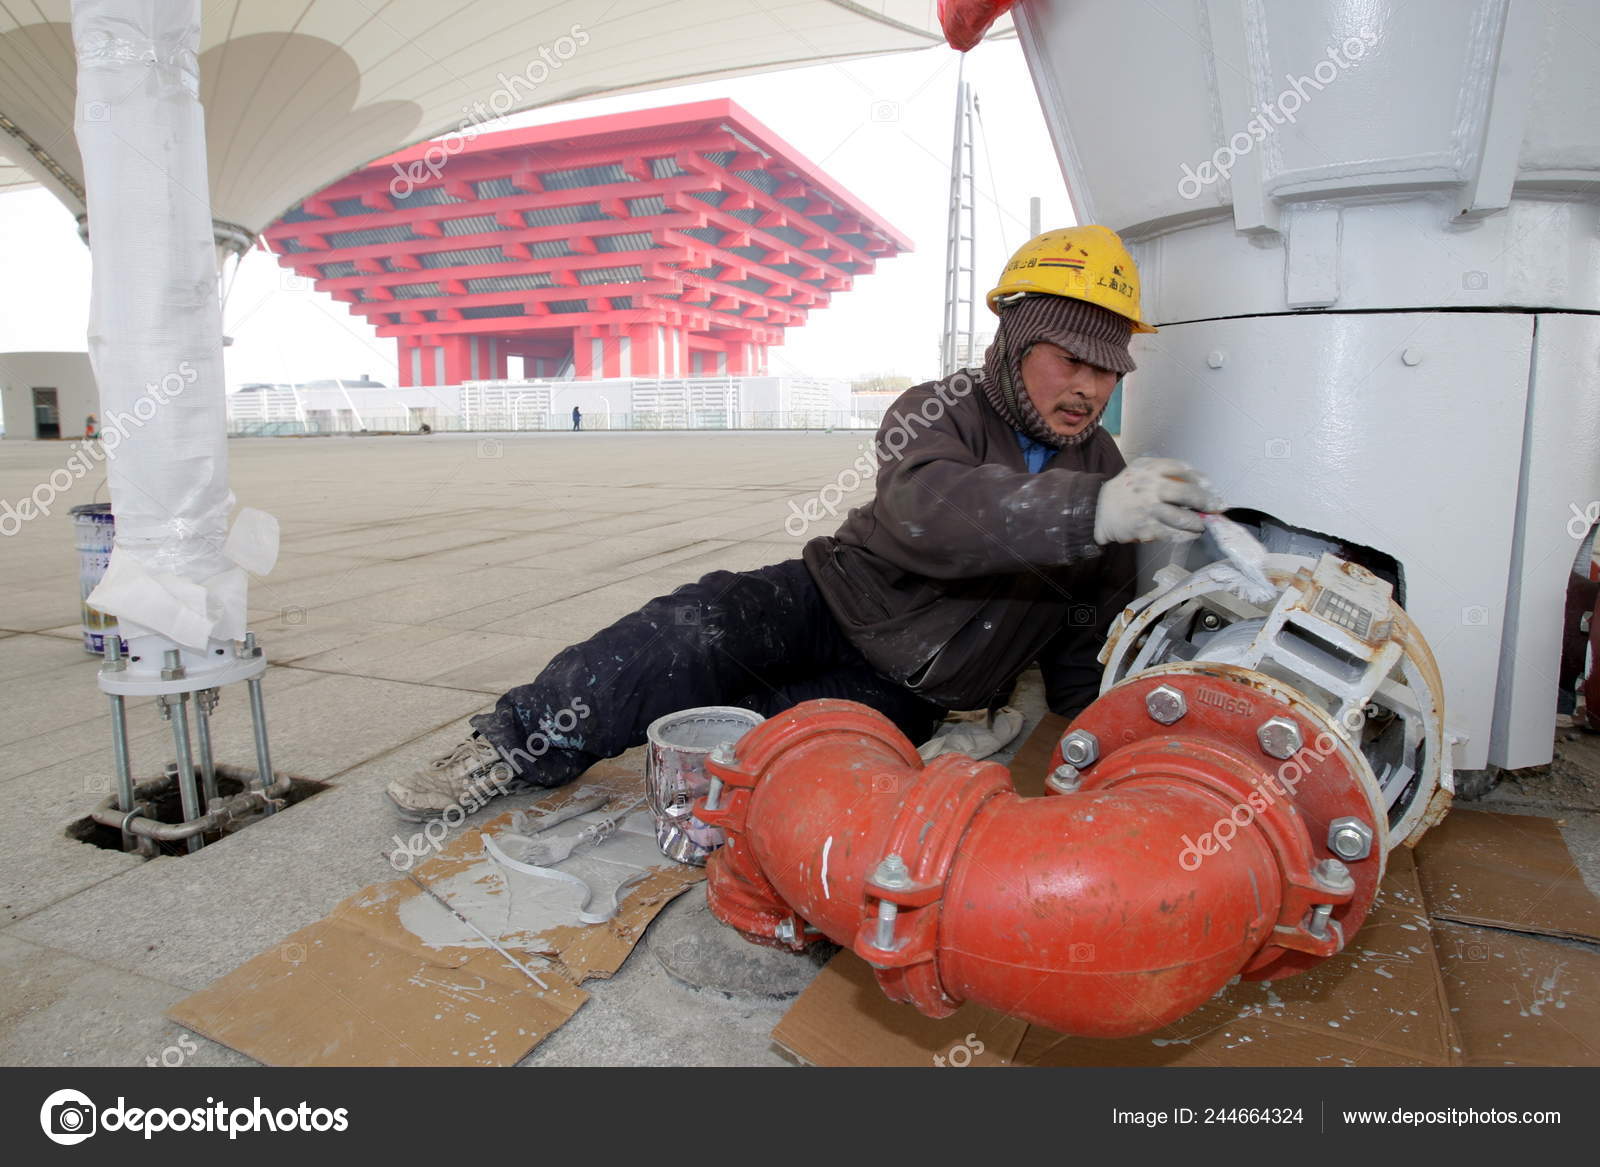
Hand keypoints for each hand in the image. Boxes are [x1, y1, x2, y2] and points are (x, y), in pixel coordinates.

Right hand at [1093, 457, 1220, 544]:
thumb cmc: (1125, 489)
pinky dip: (1186, 536)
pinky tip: (1191, 535)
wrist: (1098, 509)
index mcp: (1151, 469)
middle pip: (1188, 493)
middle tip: (1217, 507)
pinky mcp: (1146, 528)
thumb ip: (1164, 469)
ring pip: (1183, 518)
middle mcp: (1151, 487)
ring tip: (1202, 525)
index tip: (1211, 488)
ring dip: (1198, 523)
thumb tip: (1198, 481)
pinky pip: (1172, 534)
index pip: (1184, 470)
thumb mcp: (1140, 468)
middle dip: (1207, 501)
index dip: (1202, 480)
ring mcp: (1149, 509)